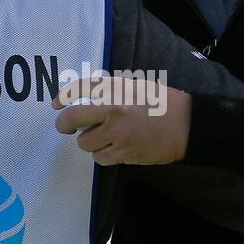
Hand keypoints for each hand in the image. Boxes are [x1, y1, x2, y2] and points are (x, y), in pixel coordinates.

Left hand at [53, 77, 190, 165]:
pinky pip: (101, 157)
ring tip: (101, 137)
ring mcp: (118, 134)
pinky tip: (112, 148)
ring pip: (85, 143)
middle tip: (65, 127)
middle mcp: (113, 110)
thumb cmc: (163, 102)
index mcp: (116, 89)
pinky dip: (102, 154)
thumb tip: (87, 99)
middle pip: (72, 119)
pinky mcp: (124, 154)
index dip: (62, 97)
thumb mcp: (136, 86)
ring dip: (89, 141)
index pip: (78, 89)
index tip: (56, 104)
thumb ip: (111, 91)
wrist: (187, 124)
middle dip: (64, 124)